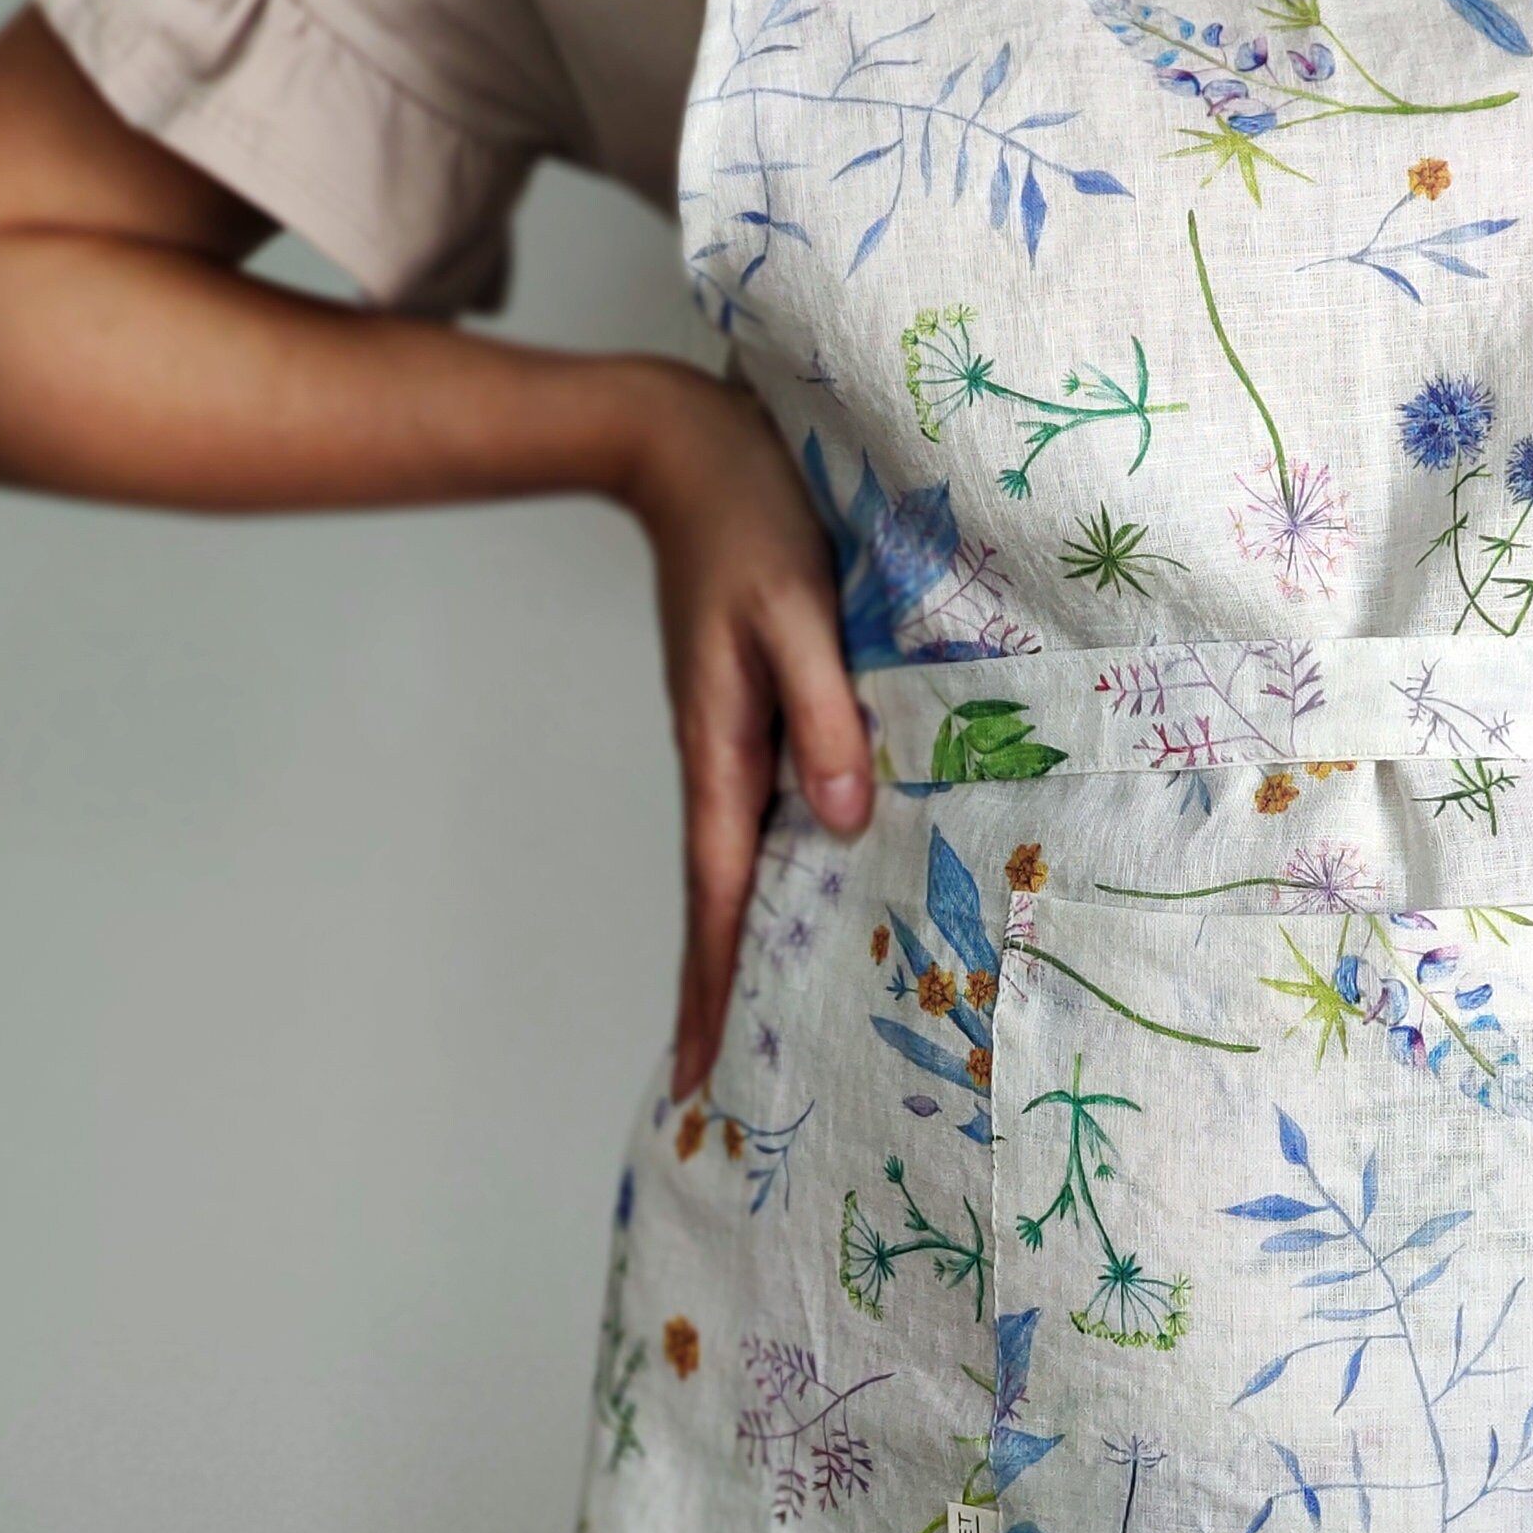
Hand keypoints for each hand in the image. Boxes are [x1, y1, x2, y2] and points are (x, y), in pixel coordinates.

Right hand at [620, 365, 870, 1094]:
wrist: (685, 445)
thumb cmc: (747, 518)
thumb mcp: (795, 611)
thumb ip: (826, 712)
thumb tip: (847, 820)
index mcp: (722, 747)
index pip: (718, 895)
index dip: (714, 985)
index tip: (701, 1072)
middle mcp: (724, 757)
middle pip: (725, 899)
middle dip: (724, 991)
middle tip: (728, 1087)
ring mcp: (738, 737)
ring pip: (749, 860)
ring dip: (753, 939)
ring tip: (771, 1017)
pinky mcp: (757, 711)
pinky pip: (770, 809)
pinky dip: (784, 866)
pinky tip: (817, 886)